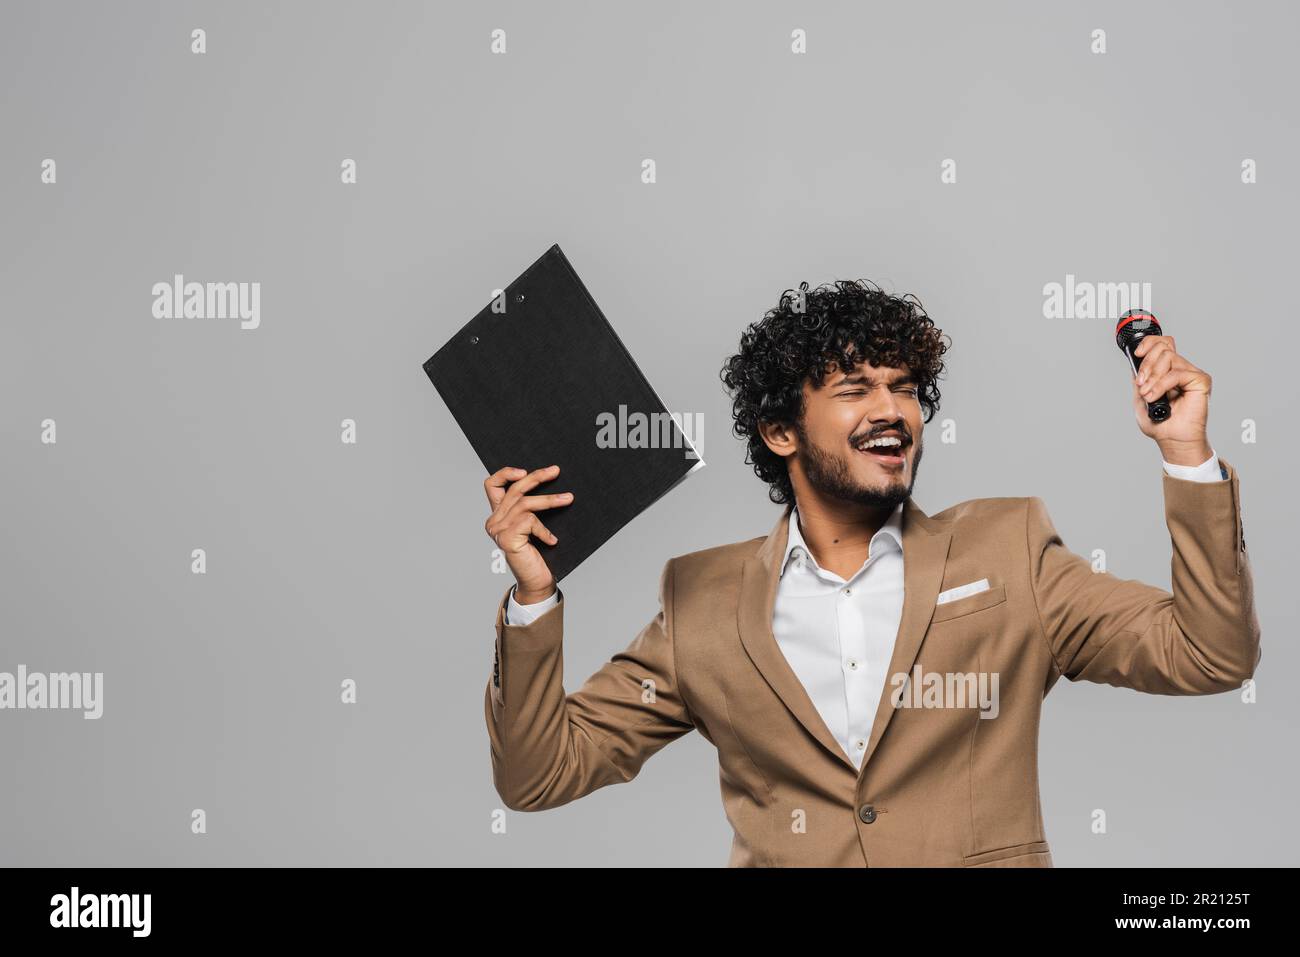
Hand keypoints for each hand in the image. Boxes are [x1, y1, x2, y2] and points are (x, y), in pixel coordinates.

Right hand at [484, 464, 573, 600]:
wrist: (536, 582)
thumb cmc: (538, 554)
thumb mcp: (531, 526)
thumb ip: (529, 509)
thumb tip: (548, 481)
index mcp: (497, 515)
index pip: (491, 485)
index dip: (506, 473)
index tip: (525, 471)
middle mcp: (494, 521)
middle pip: (514, 489)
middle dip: (537, 477)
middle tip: (556, 471)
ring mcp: (498, 530)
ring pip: (525, 504)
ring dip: (550, 500)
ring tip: (569, 499)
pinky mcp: (506, 539)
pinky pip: (530, 522)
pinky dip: (544, 530)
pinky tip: (552, 541)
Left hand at [1130, 334, 1212, 465]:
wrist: (1172, 439)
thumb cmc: (1159, 423)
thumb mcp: (1140, 396)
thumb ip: (1139, 378)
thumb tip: (1135, 363)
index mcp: (1167, 371)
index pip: (1162, 344)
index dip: (1149, 343)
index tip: (1138, 353)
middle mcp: (1180, 369)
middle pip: (1163, 347)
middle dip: (1147, 364)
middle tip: (1142, 384)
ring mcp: (1191, 374)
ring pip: (1169, 357)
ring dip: (1153, 377)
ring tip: (1148, 394)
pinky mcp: (1200, 381)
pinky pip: (1177, 373)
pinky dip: (1162, 384)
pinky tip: (1156, 396)